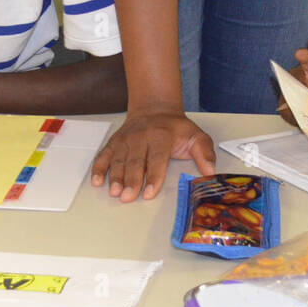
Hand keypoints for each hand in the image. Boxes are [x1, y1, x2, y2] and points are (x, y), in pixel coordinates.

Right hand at [91, 110, 214, 202]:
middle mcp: (141, 137)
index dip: (153, 176)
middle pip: (135, 162)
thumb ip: (204, 154)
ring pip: (118, 160)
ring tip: (113, 192)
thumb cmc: (175, 128)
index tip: (149, 193)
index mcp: (162, 136)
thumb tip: (211, 172)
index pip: (157, 158)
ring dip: (114, 177)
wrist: (155, 109)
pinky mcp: (115, 142)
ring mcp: (126, 139)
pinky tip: (97, 181)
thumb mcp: (196, 136)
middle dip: (130, 180)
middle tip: (127, 197)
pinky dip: (99, 167)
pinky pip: (104, 155)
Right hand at [276, 49, 307, 126]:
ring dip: (303, 110)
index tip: (299, 53)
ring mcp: (288, 90)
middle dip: (306, 97)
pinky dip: (299, 118)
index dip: (304, 56)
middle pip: (295, 85)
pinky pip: (288, 112)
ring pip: (290, 100)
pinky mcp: (283, 104)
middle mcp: (297, 76)